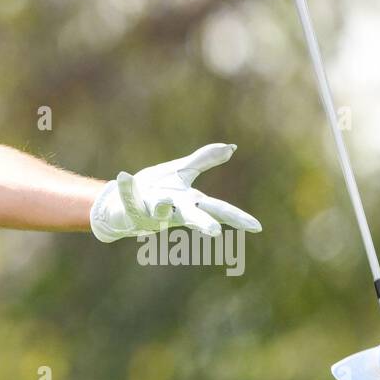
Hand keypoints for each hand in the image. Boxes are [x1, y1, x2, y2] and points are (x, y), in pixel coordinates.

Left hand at [89, 142, 260, 242]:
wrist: (122, 203)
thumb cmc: (156, 189)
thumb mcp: (182, 171)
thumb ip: (205, 160)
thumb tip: (231, 148)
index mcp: (190, 202)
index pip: (218, 210)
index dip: (237, 218)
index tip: (257, 228)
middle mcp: (174, 211)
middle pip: (192, 217)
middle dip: (202, 222)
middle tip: (214, 232)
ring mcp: (152, 212)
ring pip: (159, 212)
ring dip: (161, 208)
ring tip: (161, 202)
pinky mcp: (131, 209)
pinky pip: (128, 197)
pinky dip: (125, 188)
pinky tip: (122, 177)